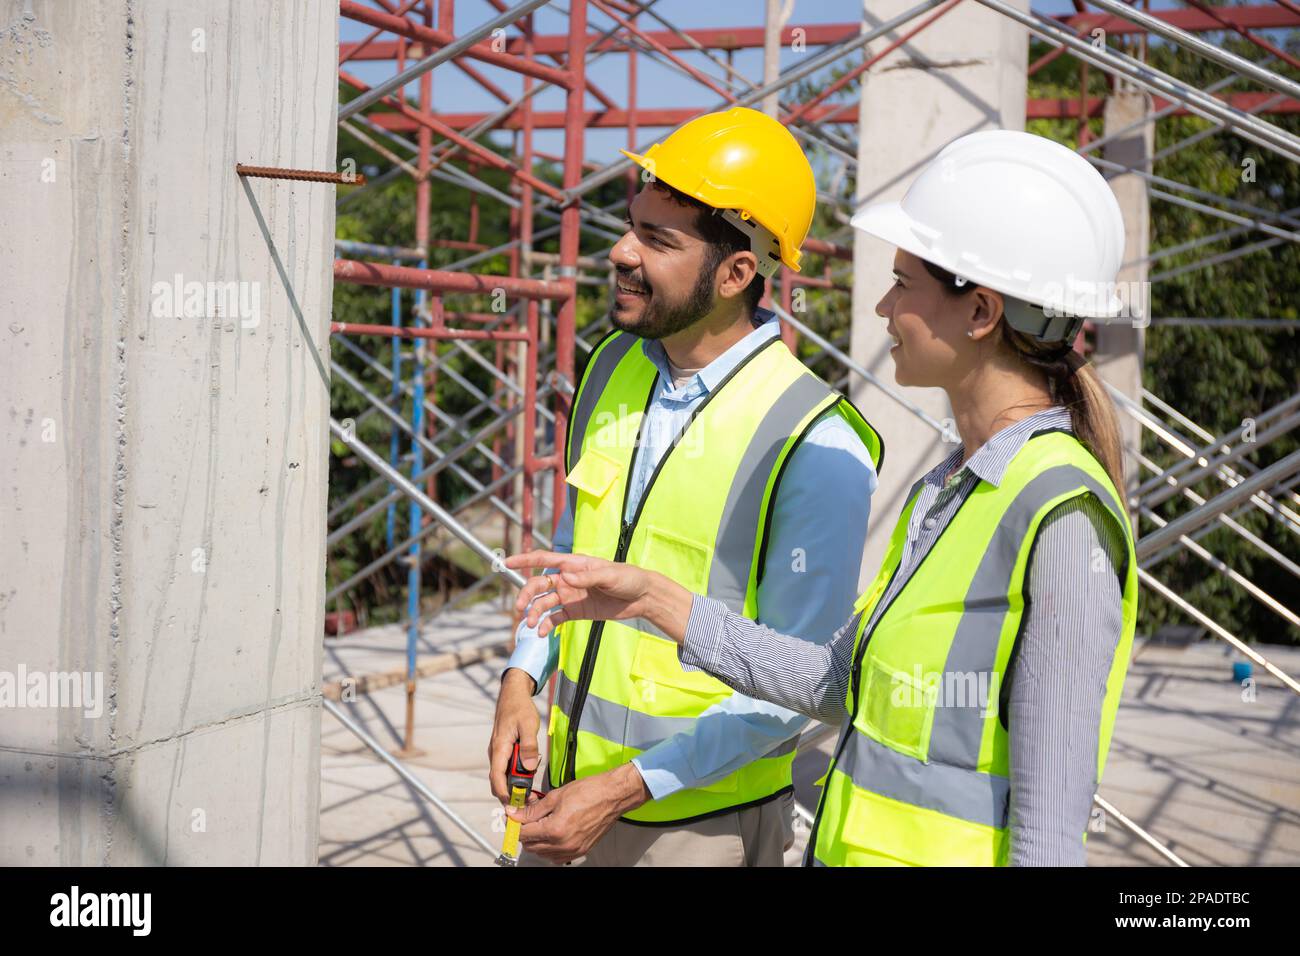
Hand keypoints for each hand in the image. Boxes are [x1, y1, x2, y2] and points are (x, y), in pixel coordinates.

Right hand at [488, 668, 540, 803]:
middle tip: (528, 801)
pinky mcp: (504, 750)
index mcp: (499, 748)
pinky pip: (507, 767)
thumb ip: (529, 746)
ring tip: (531, 791)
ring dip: (515, 784)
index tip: (513, 805)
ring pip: (503, 775)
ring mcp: (498, 752)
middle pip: (499, 780)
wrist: (513, 694)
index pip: (496, 777)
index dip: (503, 793)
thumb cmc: (520, 708)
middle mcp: (495, 753)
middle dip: (511, 793)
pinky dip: (516, 774)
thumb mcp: (529, 725)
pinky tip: (529, 774)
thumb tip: (529, 767)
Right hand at [504, 550, 690, 641]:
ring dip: (535, 613)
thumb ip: (586, 577)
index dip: (525, 560)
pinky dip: (546, 625)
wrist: (643, 598)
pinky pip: (555, 618)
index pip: (545, 559)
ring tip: (531, 625)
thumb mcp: (610, 575)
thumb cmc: (628, 578)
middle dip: (527, 595)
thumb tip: (564, 576)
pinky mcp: (576, 611)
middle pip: (540, 584)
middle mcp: (568, 579)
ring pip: (544, 603)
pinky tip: (541, 633)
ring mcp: (571, 596)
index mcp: (574, 564)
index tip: (506, 563)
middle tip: (520, 609)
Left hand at [505, 763, 649, 863]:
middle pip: (531, 846)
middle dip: (525, 832)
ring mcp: (573, 850)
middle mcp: (563, 844)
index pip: (524, 834)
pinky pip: (557, 857)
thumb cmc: (590, 792)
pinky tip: (552, 835)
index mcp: (555, 829)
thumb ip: (533, 809)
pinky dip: (550, 849)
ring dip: (536, 842)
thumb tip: (516, 814)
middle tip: (526, 818)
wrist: (613, 796)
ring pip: (543, 854)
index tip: (514, 817)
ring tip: (540, 824)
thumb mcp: (556, 796)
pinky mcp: (581, 851)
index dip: (515, 824)